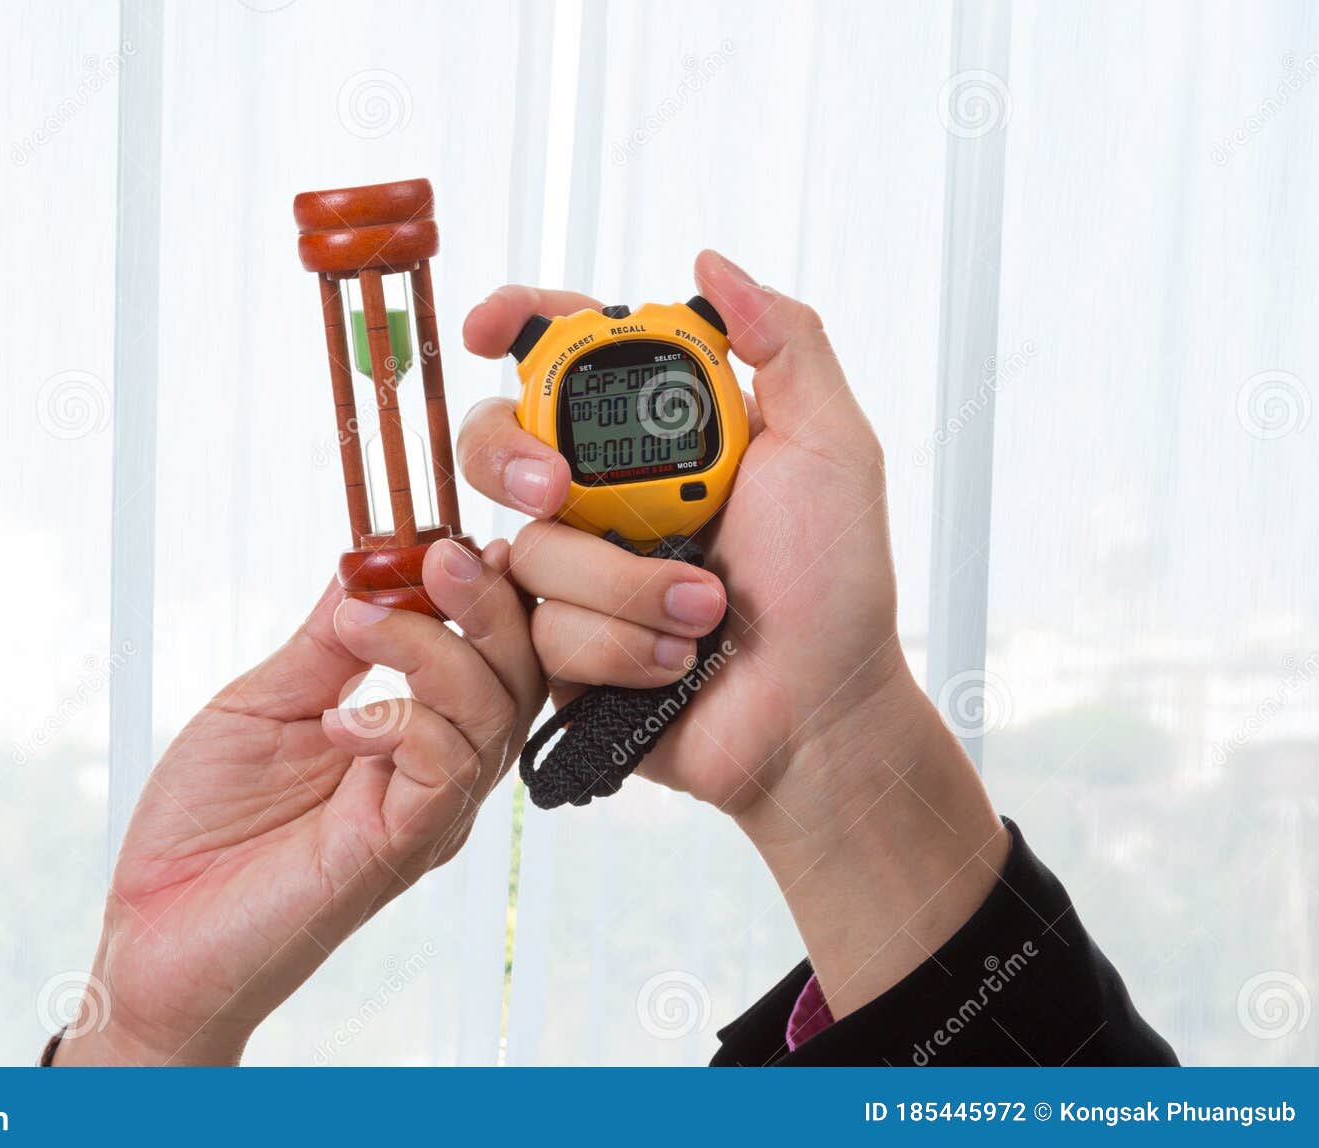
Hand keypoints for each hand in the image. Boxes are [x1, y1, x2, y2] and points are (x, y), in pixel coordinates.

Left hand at [56, 539, 541, 1063]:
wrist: (155, 929)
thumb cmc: (204, 828)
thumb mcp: (264, 702)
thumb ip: (325, 641)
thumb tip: (372, 561)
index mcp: (410, 731)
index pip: (485, 650)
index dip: (485, 590)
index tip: (451, 537)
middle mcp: (434, 770)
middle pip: (515, 673)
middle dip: (485, 603)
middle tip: (436, 559)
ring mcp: (426, 810)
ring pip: (493, 712)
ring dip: (434, 650)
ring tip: (362, 625)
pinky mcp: (403, 847)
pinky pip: (448, 769)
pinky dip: (404, 721)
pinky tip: (344, 721)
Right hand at [458, 253, 1006, 1015]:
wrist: (814, 713)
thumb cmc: (833, 586)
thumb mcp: (830, 447)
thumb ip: (784, 343)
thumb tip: (712, 263)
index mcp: (658, 435)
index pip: (566, 355)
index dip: (513, 324)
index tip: (486, 327)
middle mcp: (604, 494)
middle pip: (499, 442)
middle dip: (514, 460)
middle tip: (561, 491)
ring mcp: (578, 572)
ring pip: (532, 549)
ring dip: (627, 587)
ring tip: (703, 616)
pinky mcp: (562, 647)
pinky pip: (543, 628)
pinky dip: (619, 645)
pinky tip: (672, 666)